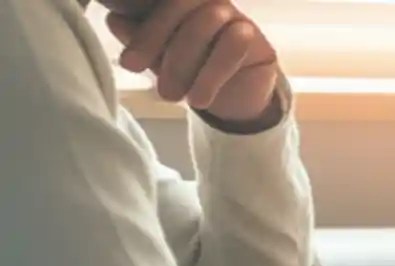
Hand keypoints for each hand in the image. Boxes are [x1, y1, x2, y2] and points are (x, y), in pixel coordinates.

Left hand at [105, 0, 282, 129]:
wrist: (232, 100)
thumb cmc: (189, 71)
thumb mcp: (156, 58)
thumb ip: (138, 38)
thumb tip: (114, 20)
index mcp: (175, 2)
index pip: (154, 0)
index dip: (138, 18)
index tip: (126, 58)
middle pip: (178, 3)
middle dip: (153, 36)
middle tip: (134, 70)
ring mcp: (230, 13)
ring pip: (207, 21)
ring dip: (183, 61)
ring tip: (170, 96)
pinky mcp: (252, 34)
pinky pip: (235, 43)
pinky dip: (213, 73)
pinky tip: (199, 99)